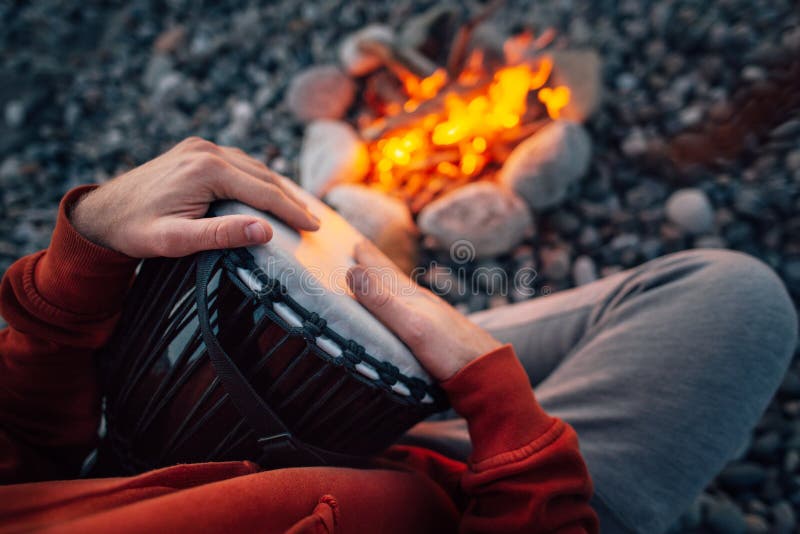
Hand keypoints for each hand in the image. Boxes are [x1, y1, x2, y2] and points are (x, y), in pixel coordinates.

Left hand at [70, 137, 319, 257]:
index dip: (291, 211)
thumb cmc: (135, 232)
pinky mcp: (194, 150)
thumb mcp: (176, 240)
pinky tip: (267, 190)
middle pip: (262, 175)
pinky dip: (257, 177)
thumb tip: (267, 230)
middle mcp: (206, 150)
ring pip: (252, 166)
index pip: (262, 191)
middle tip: (314, 221)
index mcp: (206, 169)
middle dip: (290, 199)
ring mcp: (199, 147)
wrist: (101, 213)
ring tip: (298, 208)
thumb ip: (221, 235)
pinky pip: (237, 162)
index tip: (314, 227)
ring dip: (276, 187)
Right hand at [346, 240, 501, 381]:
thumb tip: (352, 270)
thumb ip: (382, 301)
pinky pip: (408, 308)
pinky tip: (403, 309)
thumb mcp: (411, 325)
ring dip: (385, 281)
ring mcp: (429, 315)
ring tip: (378, 276)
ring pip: (401, 292)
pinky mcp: (435, 331)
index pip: (383, 270)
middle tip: (362, 249)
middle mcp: (420, 301)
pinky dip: (397, 302)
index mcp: (411, 296)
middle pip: (392, 277)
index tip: (355, 242)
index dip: (368, 257)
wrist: (487, 371)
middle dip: (375, 263)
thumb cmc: (449, 350)